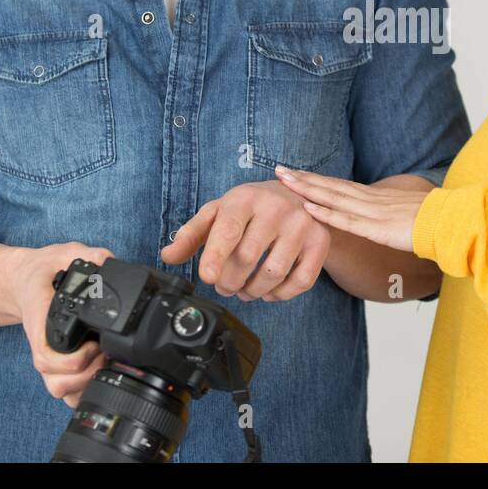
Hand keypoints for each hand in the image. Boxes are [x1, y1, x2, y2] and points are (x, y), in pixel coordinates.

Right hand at [6, 241, 114, 407]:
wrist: (21, 282)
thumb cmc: (42, 271)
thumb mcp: (62, 253)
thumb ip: (89, 255)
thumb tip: (110, 262)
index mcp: (40, 325)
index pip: (47, 359)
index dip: (74, 360)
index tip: (93, 344)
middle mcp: (43, 348)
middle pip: (58, 385)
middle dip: (87, 374)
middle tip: (105, 352)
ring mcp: (49, 361)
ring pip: (63, 393)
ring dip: (87, 383)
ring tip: (103, 360)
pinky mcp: (57, 366)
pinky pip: (68, 393)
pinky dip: (85, 388)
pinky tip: (99, 369)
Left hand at [161, 180, 331, 301]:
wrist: (298, 194)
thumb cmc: (252, 207)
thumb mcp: (219, 212)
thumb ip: (191, 235)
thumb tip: (167, 256)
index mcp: (245, 198)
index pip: (229, 229)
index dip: (216, 256)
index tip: (206, 277)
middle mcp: (276, 208)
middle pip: (247, 258)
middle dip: (229, 282)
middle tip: (224, 285)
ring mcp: (302, 225)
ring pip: (273, 274)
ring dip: (252, 291)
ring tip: (244, 290)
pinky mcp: (320, 242)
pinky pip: (300, 281)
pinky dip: (281, 294)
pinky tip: (268, 290)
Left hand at [274, 165, 427, 252]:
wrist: (452, 222)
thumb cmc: (431, 220)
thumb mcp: (402, 214)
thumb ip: (386, 214)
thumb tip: (377, 217)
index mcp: (374, 198)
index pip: (338, 185)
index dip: (315, 179)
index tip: (294, 173)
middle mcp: (369, 200)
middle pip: (330, 186)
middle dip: (302, 178)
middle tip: (278, 170)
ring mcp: (372, 212)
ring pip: (333, 197)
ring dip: (307, 189)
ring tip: (285, 182)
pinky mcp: (378, 228)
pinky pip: (347, 220)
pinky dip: (326, 213)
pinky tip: (309, 208)